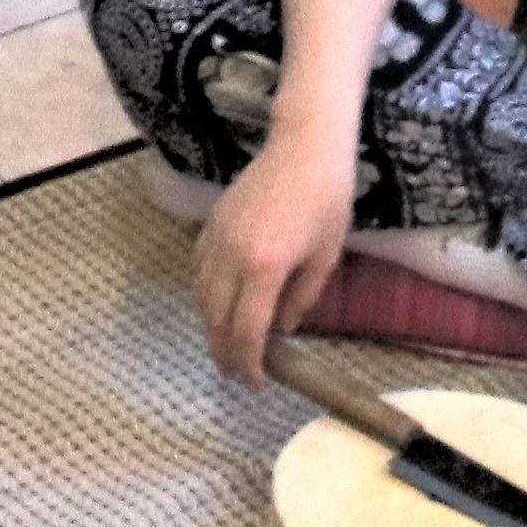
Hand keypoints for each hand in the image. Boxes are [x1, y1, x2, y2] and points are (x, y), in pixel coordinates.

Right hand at [197, 132, 358, 379]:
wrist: (305, 143)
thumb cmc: (327, 197)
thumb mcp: (326, 256)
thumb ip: (302, 298)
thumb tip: (282, 330)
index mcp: (266, 267)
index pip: (248, 330)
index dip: (249, 363)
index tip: (254, 382)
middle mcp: (233, 256)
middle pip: (217, 319)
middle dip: (224, 352)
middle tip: (234, 373)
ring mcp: (217, 238)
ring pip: (202, 297)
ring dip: (211, 327)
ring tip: (225, 346)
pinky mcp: (211, 224)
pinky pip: (199, 270)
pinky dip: (204, 295)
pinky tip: (217, 306)